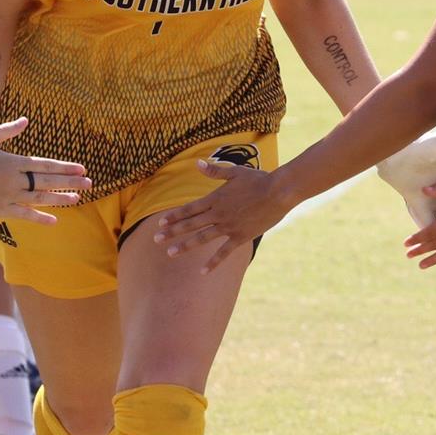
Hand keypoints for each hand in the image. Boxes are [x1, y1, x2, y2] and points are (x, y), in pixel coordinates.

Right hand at [0, 118, 90, 223]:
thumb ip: (8, 131)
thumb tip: (26, 120)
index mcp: (14, 162)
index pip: (45, 165)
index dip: (65, 168)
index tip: (81, 169)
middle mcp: (15, 180)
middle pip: (48, 181)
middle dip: (70, 183)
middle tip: (89, 184)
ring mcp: (10, 196)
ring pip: (40, 198)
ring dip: (60, 198)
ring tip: (77, 199)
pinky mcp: (2, 209)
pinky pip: (25, 214)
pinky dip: (40, 217)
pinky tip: (54, 220)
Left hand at [153, 160, 291, 273]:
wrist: (279, 192)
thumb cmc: (258, 180)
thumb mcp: (235, 172)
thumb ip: (214, 172)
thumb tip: (197, 163)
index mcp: (215, 199)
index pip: (189, 209)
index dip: (174, 216)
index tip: (161, 223)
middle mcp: (218, 214)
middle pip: (190, 224)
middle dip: (172, 232)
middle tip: (156, 239)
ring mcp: (229, 227)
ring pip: (202, 238)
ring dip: (185, 246)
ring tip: (170, 253)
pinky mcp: (241, 236)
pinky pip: (224, 252)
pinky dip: (213, 262)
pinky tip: (202, 271)